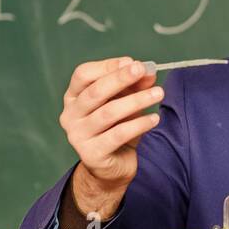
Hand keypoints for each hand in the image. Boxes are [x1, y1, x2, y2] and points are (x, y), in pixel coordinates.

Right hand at [60, 58, 161, 215]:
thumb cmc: (117, 128)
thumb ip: (134, 86)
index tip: (133, 62)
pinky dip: (139, 125)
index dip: (107, 66)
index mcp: (73, 97)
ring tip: (158, 94)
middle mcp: (70, 115)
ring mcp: (77, 135)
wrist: (112, 166)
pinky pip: (118, 135)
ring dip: (136, 100)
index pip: (83, 74)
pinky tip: (154, 119)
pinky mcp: (91, 154)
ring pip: (108, 113)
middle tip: (143, 71)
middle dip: (121, 79)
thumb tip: (148, 71)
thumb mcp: (126, 103)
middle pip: (95, 92)